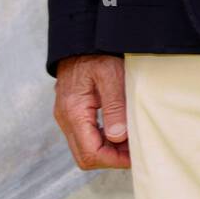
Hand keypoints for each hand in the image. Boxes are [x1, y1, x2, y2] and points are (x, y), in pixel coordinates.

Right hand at [53, 54, 130, 170]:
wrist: (81, 38)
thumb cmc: (97, 53)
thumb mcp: (111, 75)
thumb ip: (114, 106)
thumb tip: (118, 137)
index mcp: (73, 111)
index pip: (90, 153)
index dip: (113, 160)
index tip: (134, 156)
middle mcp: (64, 118)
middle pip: (85, 156)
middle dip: (111, 159)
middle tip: (134, 150)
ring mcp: (65, 116)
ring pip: (84, 148)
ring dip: (107, 150)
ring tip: (130, 140)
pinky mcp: (70, 112)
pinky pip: (84, 136)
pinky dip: (102, 139)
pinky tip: (119, 130)